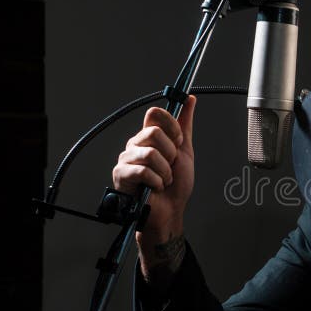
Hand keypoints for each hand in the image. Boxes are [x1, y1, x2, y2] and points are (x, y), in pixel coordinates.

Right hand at [112, 96, 195, 270]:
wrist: (170, 212)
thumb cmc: (176, 185)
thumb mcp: (185, 151)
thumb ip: (185, 125)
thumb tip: (190, 99)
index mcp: (148, 137)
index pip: (154, 114)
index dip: (172, 126)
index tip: (179, 141)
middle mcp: (135, 144)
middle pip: (153, 132)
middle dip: (170, 153)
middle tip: (170, 166)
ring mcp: (126, 159)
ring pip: (150, 153)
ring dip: (165, 171)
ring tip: (164, 180)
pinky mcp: (121, 175)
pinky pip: (142, 170)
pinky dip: (157, 181)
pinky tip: (155, 187)